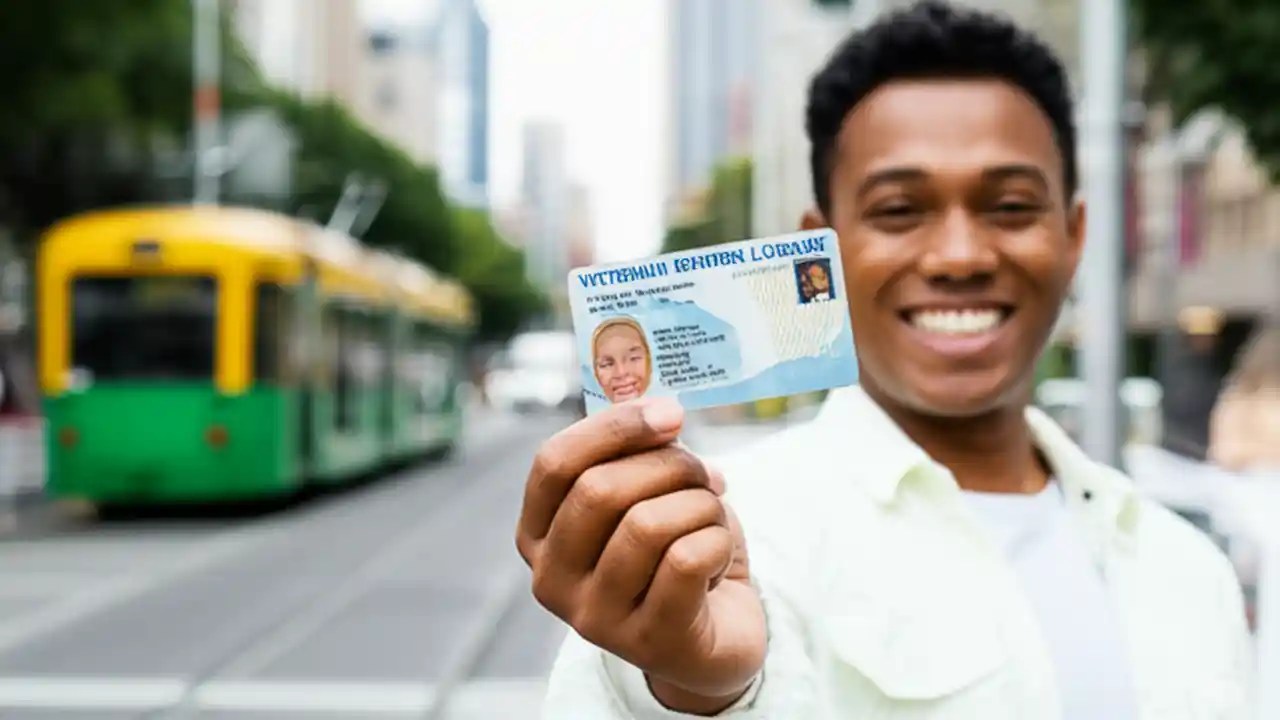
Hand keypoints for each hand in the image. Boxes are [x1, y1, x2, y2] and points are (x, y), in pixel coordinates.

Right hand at [516, 398, 765, 713]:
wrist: (714, 642)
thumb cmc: (673, 556)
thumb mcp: (644, 499)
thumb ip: (637, 456)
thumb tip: (661, 412)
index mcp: (538, 535)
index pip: (554, 463)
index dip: (613, 427)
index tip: (670, 413)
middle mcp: (551, 580)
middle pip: (601, 489)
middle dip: (669, 466)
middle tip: (705, 474)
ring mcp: (595, 618)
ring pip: (648, 524)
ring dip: (700, 506)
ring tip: (713, 518)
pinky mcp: (648, 641)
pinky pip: (686, 559)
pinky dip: (718, 541)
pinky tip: (719, 554)